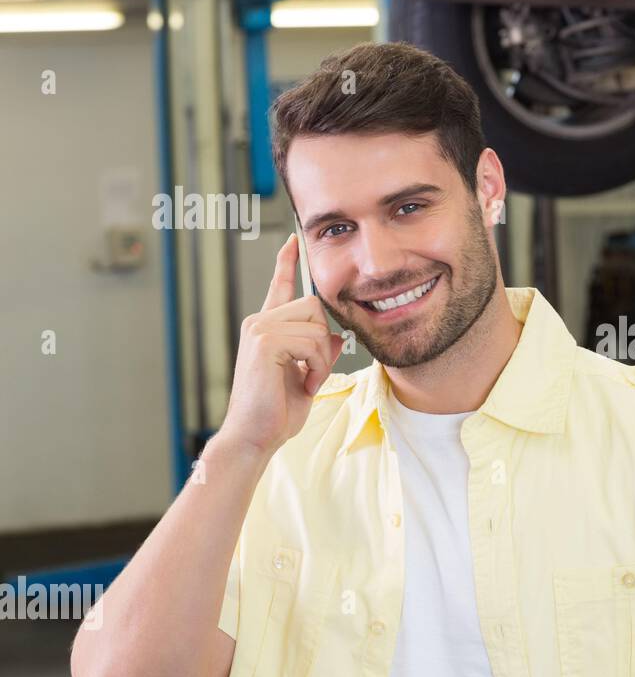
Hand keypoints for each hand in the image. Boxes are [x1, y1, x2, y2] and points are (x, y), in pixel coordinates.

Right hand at [218, 234, 343, 454]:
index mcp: (267, 327)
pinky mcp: (264, 341)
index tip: (294, 239)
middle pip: (315, 306)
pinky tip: (302, 384)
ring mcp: (259, 329)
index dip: (288, 262)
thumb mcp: (308, 377)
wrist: (255, 436)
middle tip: (311, 374)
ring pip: (317, 326)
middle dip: (324, 342)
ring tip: (305, 381)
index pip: (280, 286)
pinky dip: (317, 368)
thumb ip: (321, 353)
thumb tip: (337, 337)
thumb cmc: (277, 412)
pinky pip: (313, 342)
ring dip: (321, 360)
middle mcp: (259, 321)